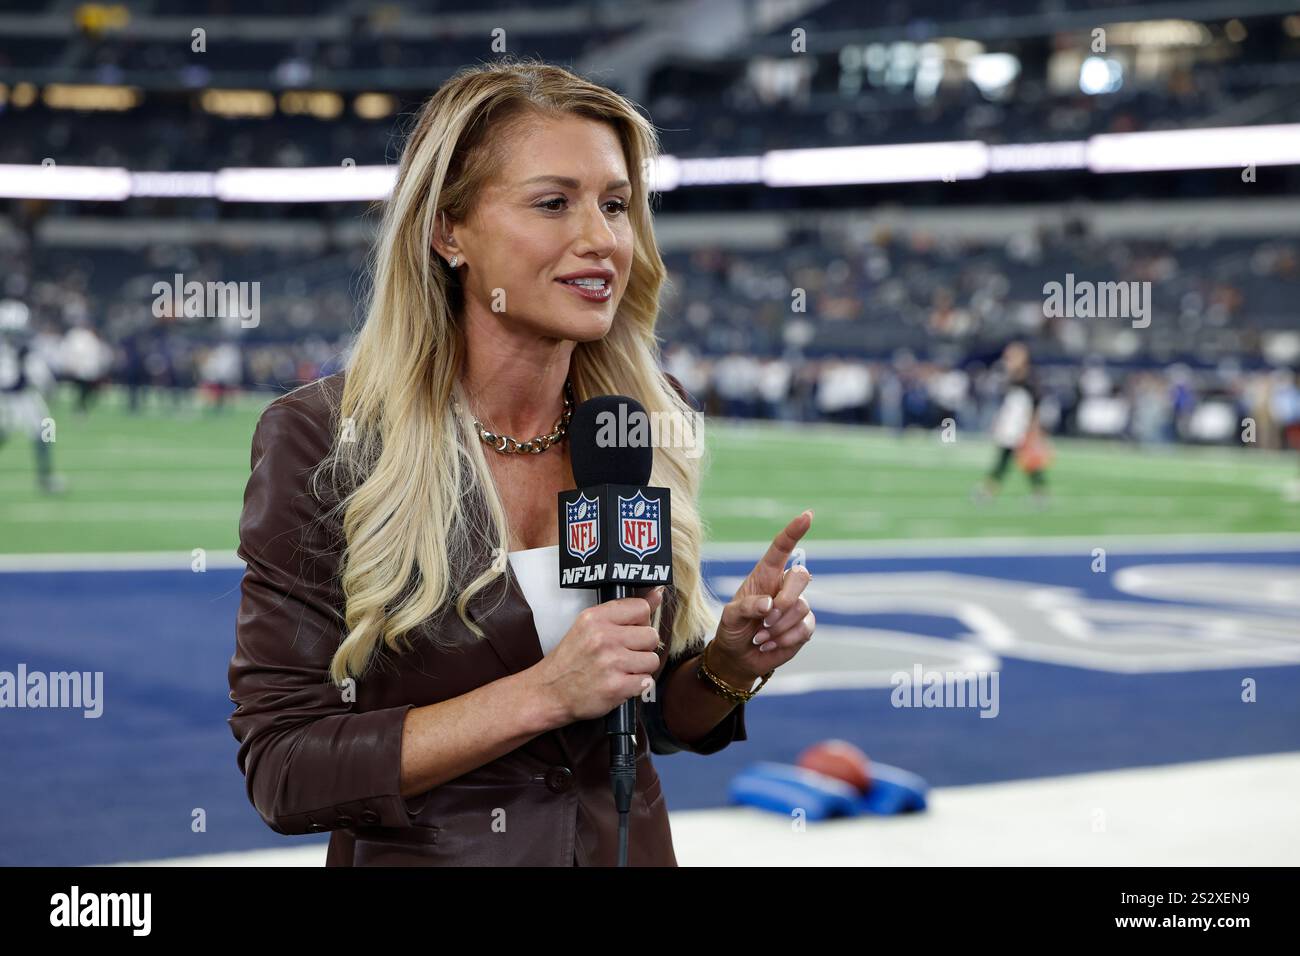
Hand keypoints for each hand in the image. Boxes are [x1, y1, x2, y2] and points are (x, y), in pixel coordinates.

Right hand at [533, 587, 665, 722]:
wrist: (549, 692)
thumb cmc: (572, 658)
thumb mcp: (590, 626)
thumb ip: (625, 610)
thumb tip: (658, 593)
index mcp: (596, 618)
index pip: (642, 608)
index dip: (641, 622)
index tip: (630, 632)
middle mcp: (604, 637)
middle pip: (652, 636)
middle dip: (643, 647)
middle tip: (625, 654)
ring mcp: (611, 663)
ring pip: (652, 660)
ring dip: (641, 668)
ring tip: (622, 670)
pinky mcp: (616, 687)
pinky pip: (646, 683)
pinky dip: (636, 686)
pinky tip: (620, 683)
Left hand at [709, 510, 815, 684]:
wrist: (739, 656)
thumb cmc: (733, 629)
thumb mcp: (730, 616)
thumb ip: (747, 606)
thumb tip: (770, 604)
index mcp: (765, 575)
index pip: (782, 548)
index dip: (794, 531)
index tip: (807, 515)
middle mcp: (784, 587)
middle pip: (801, 576)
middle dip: (785, 599)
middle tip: (766, 618)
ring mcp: (796, 606)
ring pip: (801, 607)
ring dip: (778, 626)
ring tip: (760, 636)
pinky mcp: (804, 627)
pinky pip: (805, 628)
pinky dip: (785, 639)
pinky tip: (769, 644)